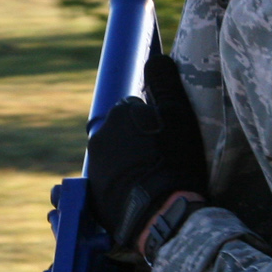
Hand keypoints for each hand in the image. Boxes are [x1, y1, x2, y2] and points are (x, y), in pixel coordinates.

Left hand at [84, 52, 208, 248]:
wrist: (161, 214)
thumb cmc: (174, 161)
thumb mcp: (179, 115)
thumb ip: (165, 82)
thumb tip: (156, 57)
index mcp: (119, 114)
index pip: (134, 108)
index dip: (151, 121)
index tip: (164, 136)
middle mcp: (99, 137)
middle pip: (120, 133)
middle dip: (135, 140)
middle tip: (160, 158)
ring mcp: (94, 168)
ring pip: (113, 158)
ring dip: (127, 163)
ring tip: (151, 179)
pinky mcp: (92, 195)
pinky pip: (106, 184)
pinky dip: (120, 187)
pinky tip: (139, 195)